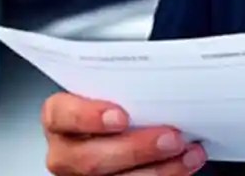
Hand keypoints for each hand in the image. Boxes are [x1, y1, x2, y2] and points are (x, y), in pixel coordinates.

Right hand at [41, 92, 207, 174]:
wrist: (114, 130)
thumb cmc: (113, 105)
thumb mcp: (108, 90)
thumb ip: (121, 89)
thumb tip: (158, 79)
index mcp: (59, 118)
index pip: (62, 116)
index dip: (89, 117)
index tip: (121, 116)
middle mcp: (65, 153)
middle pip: (91, 159)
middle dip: (136, 148)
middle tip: (170, 136)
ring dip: (158, 169)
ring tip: (186, 152)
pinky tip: (183, 164)